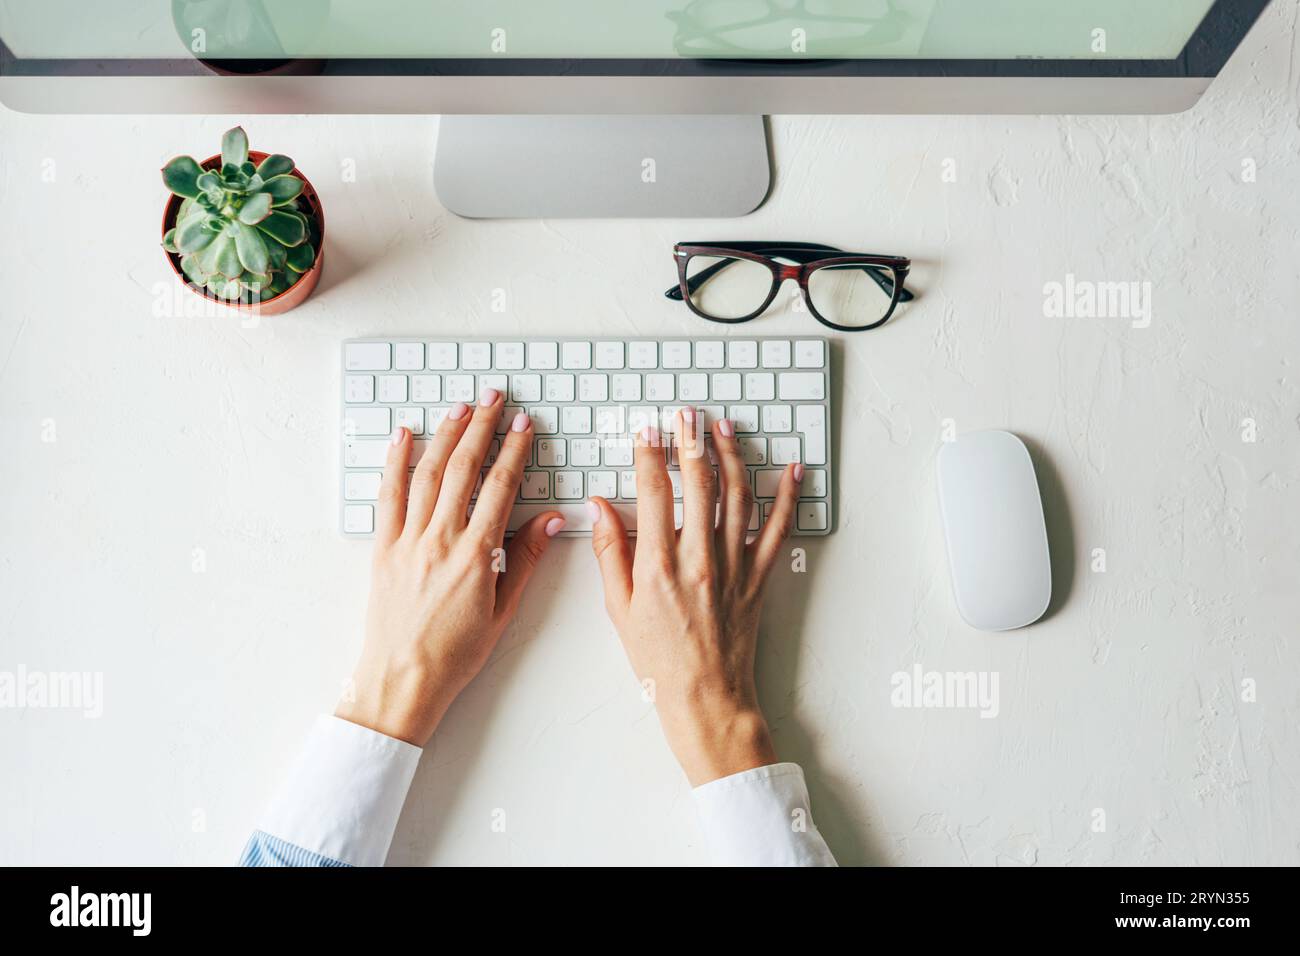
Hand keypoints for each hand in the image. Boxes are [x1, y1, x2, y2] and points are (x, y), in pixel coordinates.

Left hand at [336, 389, 564, 745]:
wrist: (402, 680)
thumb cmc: (456, 653)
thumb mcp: (504, 610)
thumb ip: (526, 559)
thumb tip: (552, 519)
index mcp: (476, 556)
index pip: (499, 488)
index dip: (514, 451)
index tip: (524, 425)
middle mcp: (440, 540)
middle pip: (463, 469)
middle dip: (482, 428)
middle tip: (495, 398)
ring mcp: (408, 541)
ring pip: (427, 474)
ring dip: (445, 435)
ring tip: (460, 408)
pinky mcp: (383, 548)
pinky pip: (388, 495)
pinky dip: (395, 462)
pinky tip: (404, 436)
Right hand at [588, 408, 802, 785]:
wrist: (705, 698)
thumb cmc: (658, 659)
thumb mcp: (618, 607)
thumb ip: (609, 552)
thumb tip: (598, 507)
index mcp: (658, 566)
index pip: (653, 493)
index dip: (649, 455)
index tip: (646, 431)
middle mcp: (698, 559)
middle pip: (698, 485)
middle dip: (692, 442)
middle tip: (687, 415)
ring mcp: (732, 567)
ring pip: (737, 497)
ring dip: (732, 457)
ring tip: (724, 428)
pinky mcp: (758, 578)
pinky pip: (777, 531)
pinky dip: (786, 498)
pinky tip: (789, 470)